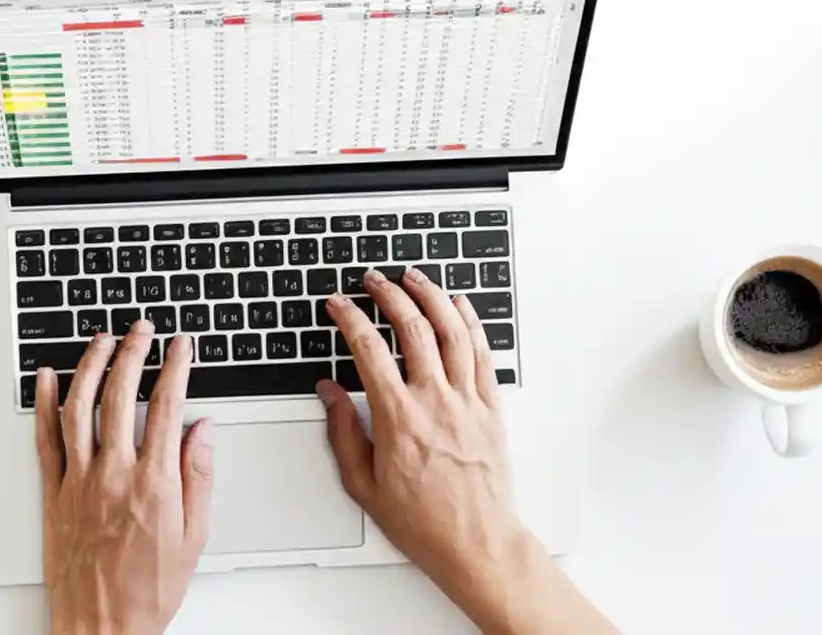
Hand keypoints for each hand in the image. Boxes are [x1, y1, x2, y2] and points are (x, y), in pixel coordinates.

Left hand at [35, 323, 212, 634]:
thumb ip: (199, 476)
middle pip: (120, 396)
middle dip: (133, 352)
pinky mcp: (53, 495)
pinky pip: (46, 440)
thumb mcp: (195, 535)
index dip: (176, 368)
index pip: (167, 407)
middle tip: (141, 330)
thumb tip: (203, 430)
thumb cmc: (149, 590)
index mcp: (155, 483)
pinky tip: (50, 378)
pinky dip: (46, 404)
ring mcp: (79, 482)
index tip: (181, 347)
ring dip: (90, 366)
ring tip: (101, 340)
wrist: (101, 627)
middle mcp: (114, 475)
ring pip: (80, 408)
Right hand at [319, 268, 615, 634]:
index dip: (349, 319)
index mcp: (398, 419)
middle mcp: (435, 401)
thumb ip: (343, 432)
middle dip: (389, 295)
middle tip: (374, 281)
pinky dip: (470, 322)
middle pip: (412, 329)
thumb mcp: (363, 484)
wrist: (476, 543)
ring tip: (414, 278)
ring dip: (431, 296)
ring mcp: (467, 401)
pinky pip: (482, 352)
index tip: (338, 304)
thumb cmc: (422, 521)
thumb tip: (329, 392)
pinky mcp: (491, 407)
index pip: (368, 350)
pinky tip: (458, 305)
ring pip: (451, 331)